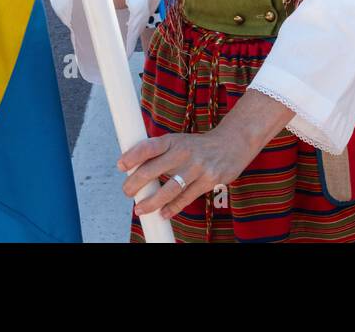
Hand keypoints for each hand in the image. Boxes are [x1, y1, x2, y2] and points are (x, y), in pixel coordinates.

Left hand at [119, 128, 255, 219]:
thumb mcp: (179, 142)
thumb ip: (159, 154)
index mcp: (174, 140)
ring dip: (151, 202)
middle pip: (153, 169)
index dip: (132, 156)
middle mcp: (184, 152)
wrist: (233, 143)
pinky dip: (172, 208)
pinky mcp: (209, 180)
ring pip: (169, 189)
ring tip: (139, 209)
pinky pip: (186, 198)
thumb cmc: (198, 147)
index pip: (149, 147)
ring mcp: (197, 167)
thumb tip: (132, 171)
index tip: (121, 166)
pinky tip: (163, 213)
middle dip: (135, 184)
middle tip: (127, 192)